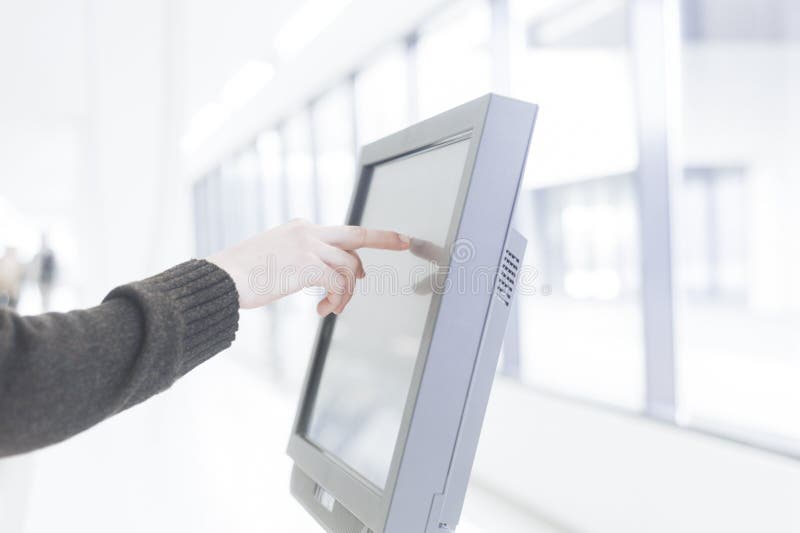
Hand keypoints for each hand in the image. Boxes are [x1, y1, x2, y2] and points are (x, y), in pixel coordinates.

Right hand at [208, 219, 409, 314]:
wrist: (222, 277)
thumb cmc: (243, 273)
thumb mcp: (275, 255)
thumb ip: (301, 257)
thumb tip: (323, 273)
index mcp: (302, 227)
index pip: (341, 234)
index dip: (360, 248)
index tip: (386, 241)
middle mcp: (308, 231)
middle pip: (357, 233)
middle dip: (385, 237)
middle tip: (406, 242)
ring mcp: (308, 246)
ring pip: (349, 266)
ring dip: (347, 292)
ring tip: (333, 307)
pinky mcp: (306, 265)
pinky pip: (338, 283)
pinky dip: (337, 299)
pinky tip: (324, 310)